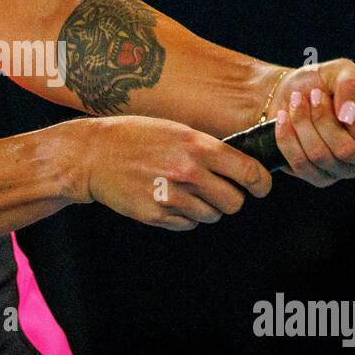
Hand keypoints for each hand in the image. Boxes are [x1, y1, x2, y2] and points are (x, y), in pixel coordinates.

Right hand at [77, 115, 272, 229]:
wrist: (93, 155)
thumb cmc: (135, 136)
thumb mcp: (176, 130)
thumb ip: (208, 148)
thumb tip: (240, 166)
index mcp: (198, 147)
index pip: (249, 172)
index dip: (261, 183)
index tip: (260, 187)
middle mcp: (189, 173)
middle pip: (234, 202)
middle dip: (231, 199)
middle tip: (219, 190)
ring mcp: (172, 197)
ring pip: (211, 215)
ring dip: (206, 208)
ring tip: (184, 190)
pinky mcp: (157, 215)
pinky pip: (187, 224)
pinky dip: (184, 216)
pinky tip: (167, 198)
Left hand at [263, 59, 354, 186]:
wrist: (287, 94)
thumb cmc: (319, 83)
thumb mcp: (339, 71)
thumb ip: (351, 86)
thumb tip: (349, 115)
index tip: (334, 100)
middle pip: (346, 150)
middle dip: (322, 119)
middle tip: (313, 95)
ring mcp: (340, 170)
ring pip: (320, 156)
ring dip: (303, 124)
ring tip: (296, 102)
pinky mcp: (316, 176)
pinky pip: (301, 164)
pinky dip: (287, 138)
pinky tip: (283, 119)